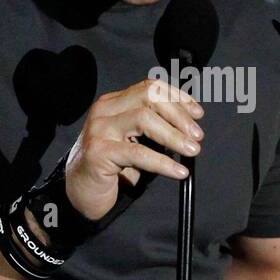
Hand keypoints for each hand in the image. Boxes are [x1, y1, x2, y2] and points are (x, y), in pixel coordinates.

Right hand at [63, 79, 203, 221]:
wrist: (82, 192)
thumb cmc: (112, 167)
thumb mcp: (136, 140)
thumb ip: (155, 128)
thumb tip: (190, 127)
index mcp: (114, 103)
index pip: (150, 87)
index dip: (178, 97)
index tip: (198, 113)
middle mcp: (105, 110)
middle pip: (149, 98)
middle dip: (179, 115)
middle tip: (197, 136)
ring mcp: (99, 129)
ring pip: (144, 119)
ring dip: (174, 136)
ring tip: (192, 151)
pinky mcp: (98, 152)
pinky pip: (138, 153)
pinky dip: (163, 162)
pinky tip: (178, 172)